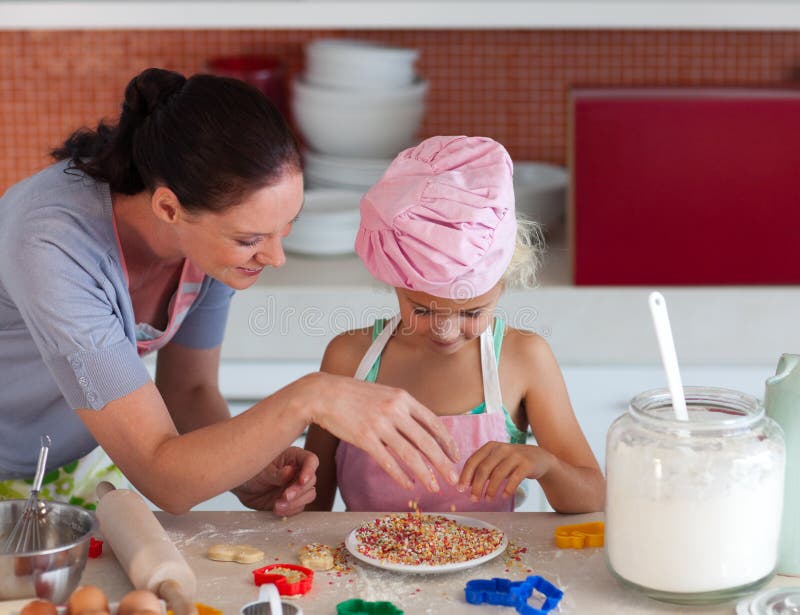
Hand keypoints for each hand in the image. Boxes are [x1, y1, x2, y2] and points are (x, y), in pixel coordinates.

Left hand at [231, 446, 317, 515]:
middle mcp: (298, 472)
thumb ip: (276, 473)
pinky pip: (298, 507)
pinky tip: (277, 510)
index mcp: (293, 457)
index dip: (309, 470)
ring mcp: (296, 487)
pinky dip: (289, 511)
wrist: (243, 487)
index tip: (302, 480)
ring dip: (295, 503)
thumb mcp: (261, 470)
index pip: (310, 460)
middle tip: (285, 496)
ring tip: (277, 505)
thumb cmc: (252, 472)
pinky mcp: (293, 501)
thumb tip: (290, 471)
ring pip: (308, 495)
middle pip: (311, 481)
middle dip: (299, 491)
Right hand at [292, 372, 459, 492]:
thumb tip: (421, 427)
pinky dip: (400, 476)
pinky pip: (388, 462)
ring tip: (434, 487)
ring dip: (425, 474)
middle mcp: (395, 410)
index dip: (447, 442)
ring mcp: (380, 425)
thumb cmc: (354, 395)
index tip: (455, 456)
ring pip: (410, 455)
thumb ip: (403, 408)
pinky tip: (408, 485)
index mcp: (403, 398)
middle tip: (454, 479)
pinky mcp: (365, 438)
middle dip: (443, 463)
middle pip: (427, 442)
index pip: (434, 422)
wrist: (324, 393)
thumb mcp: (385, 394)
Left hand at [458, 442, 553, 500]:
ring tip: (488, 499)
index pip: (473, 460)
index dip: (465, 475)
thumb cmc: (512, 462)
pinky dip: (507, 489)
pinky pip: (515, 478)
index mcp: (490, 446)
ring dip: (491, 489)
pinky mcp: (527, 464)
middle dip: (477, 485)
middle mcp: (502, 448)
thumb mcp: (496, 461)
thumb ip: (482, 469)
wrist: (539, 458)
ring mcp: (515, 455)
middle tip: (474, 499)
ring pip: (498, 474)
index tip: (461, 489)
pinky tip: (504, 496)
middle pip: (484, 468)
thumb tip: (466, 485)